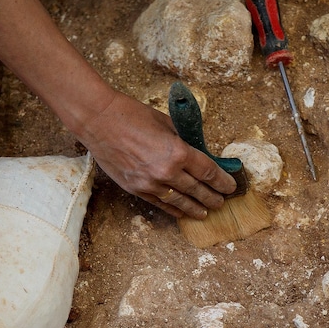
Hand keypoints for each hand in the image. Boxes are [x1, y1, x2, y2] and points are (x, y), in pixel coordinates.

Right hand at [75, 91, 236, 218]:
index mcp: (178, 152)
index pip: (208, 171)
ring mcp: (149, 183)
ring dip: (196, 208)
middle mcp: (166, 172)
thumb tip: (199, 152)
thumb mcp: (166, 122)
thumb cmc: (131, 115)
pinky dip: (174, 209)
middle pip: (198, 190)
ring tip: (206, 212)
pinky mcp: (135, 188)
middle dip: (213, 196)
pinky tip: (183, 212)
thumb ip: (184, 139)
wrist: (98, 121)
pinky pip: (160, 204)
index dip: (223, 180)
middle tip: (222, 201)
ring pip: (180, 202)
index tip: (231, 185)